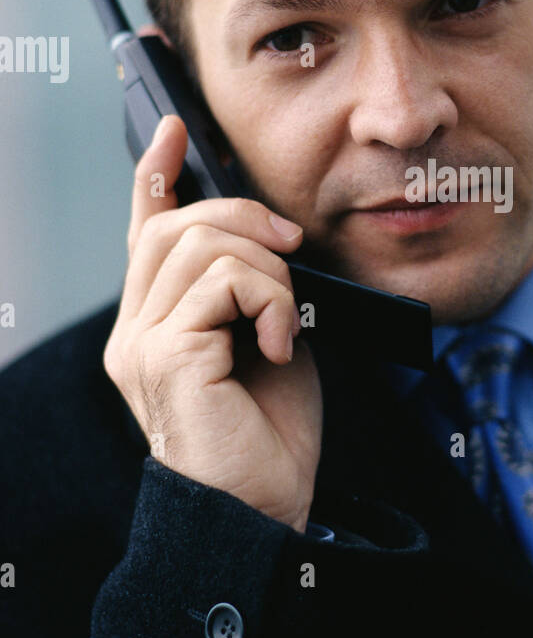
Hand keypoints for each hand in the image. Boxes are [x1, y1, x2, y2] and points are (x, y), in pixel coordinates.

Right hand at [103, 114, 321, 531]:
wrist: (264, 509)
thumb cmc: (270, 434)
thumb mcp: (268, 340)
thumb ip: (252, 290)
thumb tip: (271, 236)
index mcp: (158, 325)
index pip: (145, 234)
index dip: (156, 177)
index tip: (172, 129)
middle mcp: (136, 331)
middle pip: (174, 224)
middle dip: (242, 215)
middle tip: (292, 246)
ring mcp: (142, 343)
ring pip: (200, 243)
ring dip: (267, 269)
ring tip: (287, 319)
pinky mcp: (164, 355)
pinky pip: (224, 281)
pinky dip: (270, 300)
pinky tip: (280, 342)